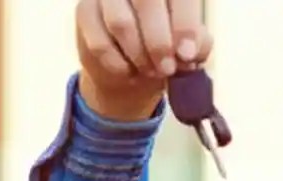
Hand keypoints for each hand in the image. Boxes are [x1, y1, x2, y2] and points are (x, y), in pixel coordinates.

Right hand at [74, 0, 212, 120]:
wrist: (130, 70)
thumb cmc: (166, 50)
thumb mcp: (189, 49)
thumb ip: (197, 45)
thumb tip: (191, 51)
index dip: (185, 24)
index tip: (187, 55)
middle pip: (147, 2)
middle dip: (159, 43)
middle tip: (167, 69)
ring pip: (121, 23)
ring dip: (139, 55)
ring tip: (151, 72)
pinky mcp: (85, 10)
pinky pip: (99, 41)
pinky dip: (118, 64)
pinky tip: (129, 70)